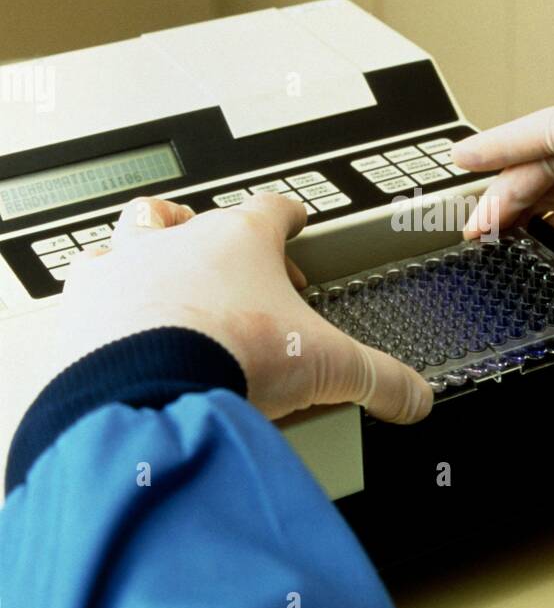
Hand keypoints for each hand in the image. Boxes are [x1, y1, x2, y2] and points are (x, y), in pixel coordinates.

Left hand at [57, 195, 432, 423]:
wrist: (149, 385)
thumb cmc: (231, 355)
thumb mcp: (326, 367)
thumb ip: (379, 379)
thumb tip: (415, 397)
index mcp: (239, 241)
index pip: (271, 209)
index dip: (287, 215)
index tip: (293, 219)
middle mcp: (177, 242)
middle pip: (192, 215)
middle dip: (209, 231)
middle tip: (225, 260)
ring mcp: (125, 269)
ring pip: (131, 233)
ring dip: (146, 246)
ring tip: (155, 265)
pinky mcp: (84, 306)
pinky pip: (87, 285)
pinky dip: (101, 297)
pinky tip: (108, 316)